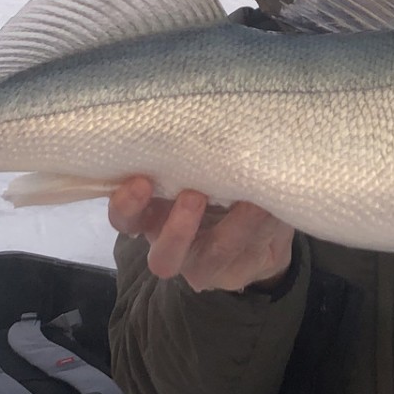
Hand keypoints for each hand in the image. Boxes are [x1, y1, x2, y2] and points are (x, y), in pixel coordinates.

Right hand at [108, 176, 294, 292]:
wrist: (254, 226)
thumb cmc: (214, 185)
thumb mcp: (200, 169)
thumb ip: (195, 158)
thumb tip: (204, 123)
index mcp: (152, 216)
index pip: (126, 218)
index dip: (126, 204)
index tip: (141, 180)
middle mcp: (173, 246)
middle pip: (160, 257)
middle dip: (175, 230)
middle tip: (193, 195)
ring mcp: (206, 265)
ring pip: (210, 259)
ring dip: (231, 227)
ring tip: (249, 202)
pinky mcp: (236, 271)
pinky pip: (246, 254)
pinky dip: (258, 226)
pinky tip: (268, 204)